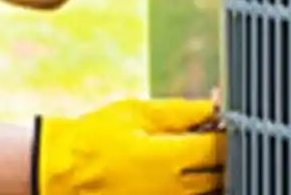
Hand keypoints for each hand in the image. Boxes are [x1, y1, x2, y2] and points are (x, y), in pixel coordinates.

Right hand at [34, 98, 225, 194]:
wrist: (63, 172)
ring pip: (210, 191)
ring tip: (184, 156)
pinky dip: (191, 187)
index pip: (222, 147)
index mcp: (172, 159)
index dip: (227, 131)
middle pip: (223, 174)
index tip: (218, 121)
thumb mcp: (138, 113)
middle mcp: (177, 190)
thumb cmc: (97, 137)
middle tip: (203, 137)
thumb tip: (217, 104)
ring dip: (208, 174)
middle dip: (220, 154)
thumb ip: (183, 111)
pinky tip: (173, 173)